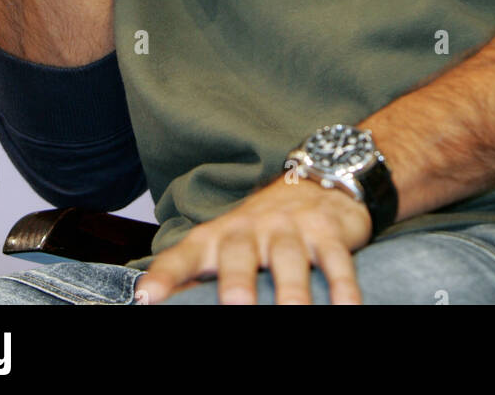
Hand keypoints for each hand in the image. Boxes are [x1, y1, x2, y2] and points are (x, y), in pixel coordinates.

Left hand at [133, 173, 372, 305]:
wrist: (323, 178)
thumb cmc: (265, 227)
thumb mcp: (229, 244)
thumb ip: (198, 273)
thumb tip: (152, 302)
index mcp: (221, 235)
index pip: (187, 254)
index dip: (167, 275)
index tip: (147, 297)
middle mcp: (253, 229)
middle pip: (240, 251)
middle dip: (237, 279)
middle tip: (235, 305)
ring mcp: (291, 227)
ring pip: (289, 258)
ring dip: (291, 290)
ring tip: (294, 315)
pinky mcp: (328, 231)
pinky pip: (336, 259)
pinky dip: (343, 285)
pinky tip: (346, 307)